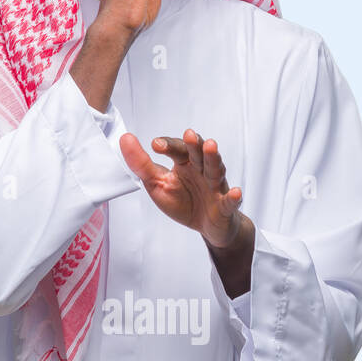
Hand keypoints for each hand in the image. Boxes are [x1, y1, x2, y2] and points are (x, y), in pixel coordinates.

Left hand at [118, 128, 243, 248]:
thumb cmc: (182, 201)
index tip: (155, 144)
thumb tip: (125, 138)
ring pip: (215, 170)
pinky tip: (236, 192)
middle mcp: (202, 171)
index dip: (168, 145)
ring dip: (213, 158)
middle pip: (198, 154)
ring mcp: (215, 187)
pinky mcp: (225, 206)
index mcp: (185, 164)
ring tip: (211, 146)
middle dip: (194, 144)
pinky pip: (230, 201)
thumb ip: (141, 164)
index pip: (178, 149)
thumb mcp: (157, 184)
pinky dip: (234, 197)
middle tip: (188, 134)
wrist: (207, 226)